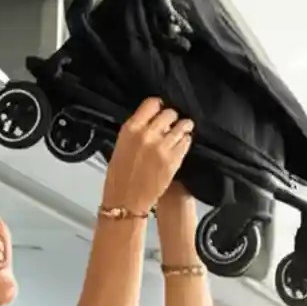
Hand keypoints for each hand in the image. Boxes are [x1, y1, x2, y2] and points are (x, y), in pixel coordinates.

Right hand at [100, 97, 193, 213]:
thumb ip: (136, 131)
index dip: (158, 105)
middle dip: (171, 118)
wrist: (126, 201)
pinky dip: (185, 141)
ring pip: (182, 126)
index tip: (160, 108)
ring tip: (182, 129)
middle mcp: (148, 135)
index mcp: (131, 129)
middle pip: (169, 113)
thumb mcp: (120, 146)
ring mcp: (163, 147)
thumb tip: (148, 120)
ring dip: (182, 127)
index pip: (151, 104)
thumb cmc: (120, 178)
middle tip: (171, 123)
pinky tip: (181, 144)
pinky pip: (186, 142)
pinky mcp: (174, 159)